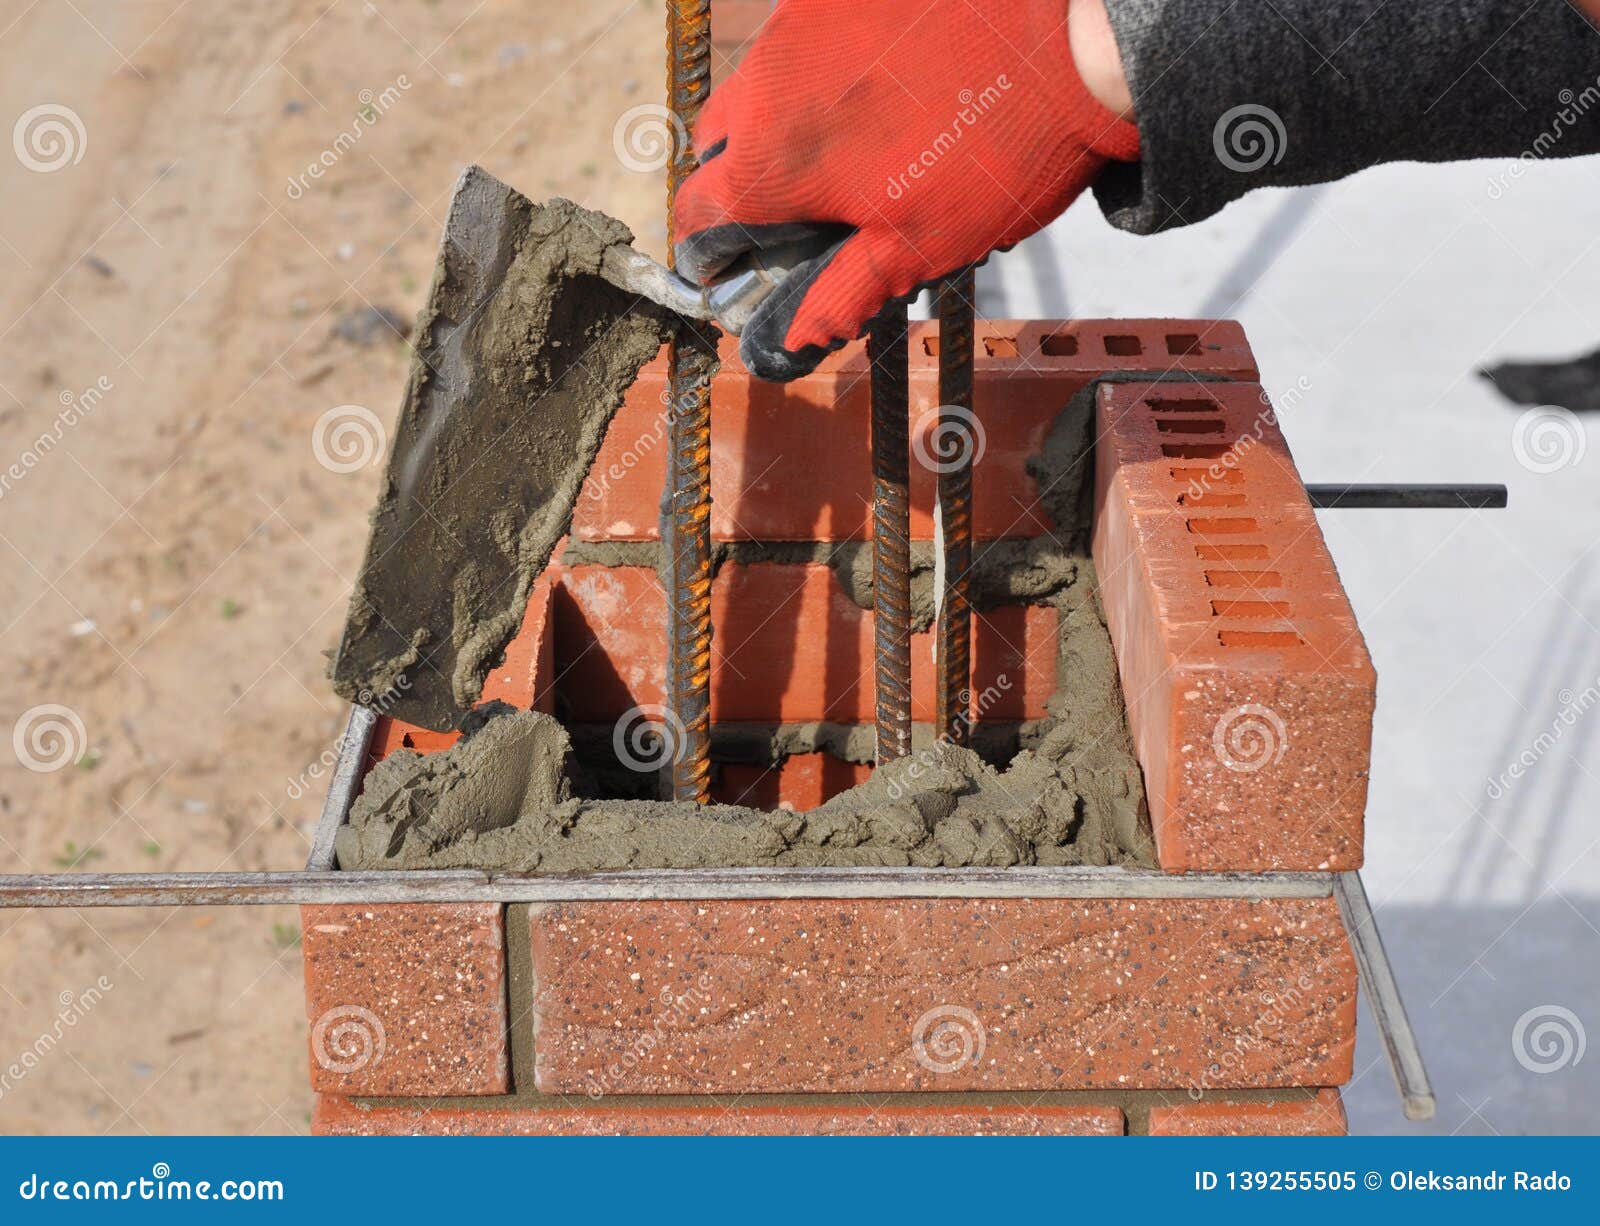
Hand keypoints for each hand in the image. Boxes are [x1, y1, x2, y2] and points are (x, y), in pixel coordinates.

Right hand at [673, 0, 1138, 379]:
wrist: (1067, 41)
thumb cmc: (992, 155)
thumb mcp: (918, 247)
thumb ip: (842, 293)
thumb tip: (793, 336)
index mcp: (775, 162)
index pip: (698, 214)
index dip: (706, 250)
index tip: (724, 264)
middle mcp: (768, 84)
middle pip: (718, 142)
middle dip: (737, 179)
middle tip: (789, 206)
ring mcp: (799, 24)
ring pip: (757, 84)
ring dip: (777, 122)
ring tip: (843, 145)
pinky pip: (800, 38)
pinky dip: (817, 70)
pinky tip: (874, 88)